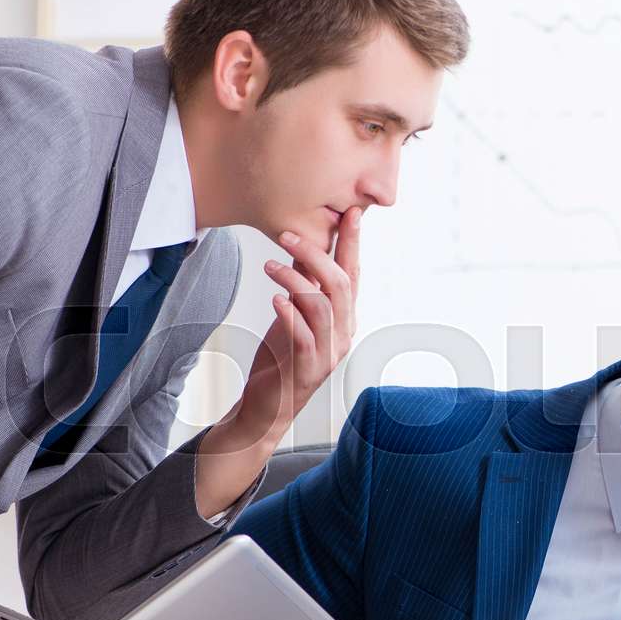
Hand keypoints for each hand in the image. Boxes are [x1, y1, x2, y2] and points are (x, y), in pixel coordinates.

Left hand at [237, 208, 361, 438]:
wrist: (267, 406)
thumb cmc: (282, 357)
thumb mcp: (294, 314)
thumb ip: (305, 285)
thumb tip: (306, 246)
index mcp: (344, 317)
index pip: (353, 273)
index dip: (353, 243)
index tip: (352, 213)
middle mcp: (343, 333)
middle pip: (340, 285)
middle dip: (315, 254)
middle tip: (287, 236)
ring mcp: (329, 353)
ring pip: (322, 306)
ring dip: (295, 281)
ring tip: (269, 267)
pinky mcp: (308, 369)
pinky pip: (304, 336)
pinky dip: (290, 314)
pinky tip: (275, 300)